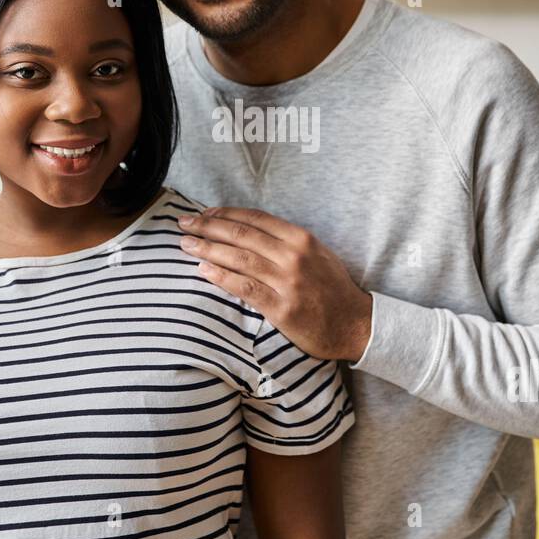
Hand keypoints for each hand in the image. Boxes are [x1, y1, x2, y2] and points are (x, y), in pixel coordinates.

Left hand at [177, 207, 371, 361]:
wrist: (354, 324)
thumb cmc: (333, 288)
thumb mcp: (317, 254)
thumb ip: (286, 241)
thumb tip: (250, 230)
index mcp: (301, 239)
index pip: (255, 218)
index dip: (226, 213)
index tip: (204, 213)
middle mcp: (293, 256)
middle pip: (242, 234)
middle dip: (208, 226)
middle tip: (184, 224)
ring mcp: (287, 282)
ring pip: (239, 259)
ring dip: (208, 249)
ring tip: (186, 245)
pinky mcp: (281, 309)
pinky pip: (245, 288)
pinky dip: (221, 278)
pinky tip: (203, 271)